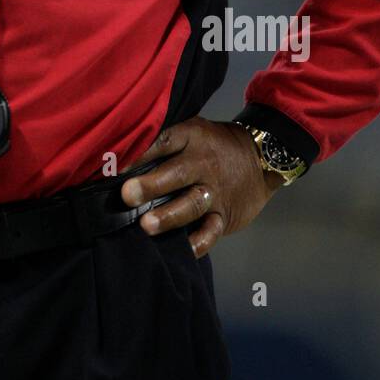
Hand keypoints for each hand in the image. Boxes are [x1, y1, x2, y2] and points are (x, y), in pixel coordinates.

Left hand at [120, 116, 283, 258]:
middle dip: (150, 185)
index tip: (116, 164)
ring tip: (147, 225)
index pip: (164, 142)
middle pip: (175, 174)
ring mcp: (215, 191)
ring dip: (168, 215)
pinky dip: (198, 242)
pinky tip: (182, 249)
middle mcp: (203, 164)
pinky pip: (211, 230)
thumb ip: (164, 141)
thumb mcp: (193, 130)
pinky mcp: (225, 215)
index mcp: (192, 138)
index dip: (141, 152)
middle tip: (127, 196)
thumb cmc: (215, 145)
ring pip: (191, 204)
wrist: (262, 157)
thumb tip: (122, 155)